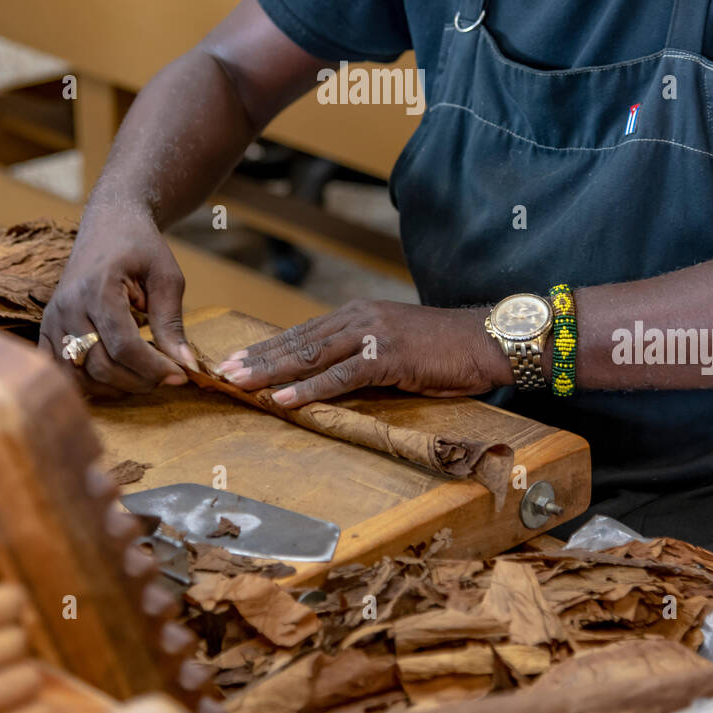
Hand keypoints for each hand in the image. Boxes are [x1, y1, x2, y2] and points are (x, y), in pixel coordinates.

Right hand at [39, 209, 194, 396]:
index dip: (154, 368)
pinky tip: (114, 378)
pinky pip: (60, 370)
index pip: (124, 346)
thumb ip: (171, 322)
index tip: (181, 376)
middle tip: (166, 377)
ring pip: (78, 376)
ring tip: (142, 376)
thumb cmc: (141, 246)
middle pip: (100, 366)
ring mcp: (52, 319)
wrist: (109, 223)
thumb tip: (185, 365)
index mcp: (98, 289)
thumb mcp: (166, 277)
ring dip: (114, 387)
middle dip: (139, 380)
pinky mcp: (46, 328)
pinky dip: (86, 383)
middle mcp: (68, 306)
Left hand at [213, 300, 512, 405]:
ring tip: (241, 384)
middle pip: (298, 339)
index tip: (240, 360)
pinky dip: (310, 389)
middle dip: (259, 358)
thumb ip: (365, 355)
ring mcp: (373, 334)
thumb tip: (334, 376)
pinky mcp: (388, 355)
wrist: (488, 339)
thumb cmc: (448, 350)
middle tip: (224, 372)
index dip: (270, 347)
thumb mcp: (397, 346)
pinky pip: (340, 376)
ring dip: (272, 371)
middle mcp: (359, 317)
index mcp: (359, 314)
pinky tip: (285, 399)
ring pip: (311, 354)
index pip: (304, 331)